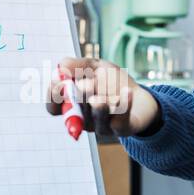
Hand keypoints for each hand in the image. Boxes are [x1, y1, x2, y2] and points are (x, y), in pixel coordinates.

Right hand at [45, 57, 159, 136]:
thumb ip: (78, 65)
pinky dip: (124, 105)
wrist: (140, 97)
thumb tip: (61, 66)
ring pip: (96, 119)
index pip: (53, 107)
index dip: (52, 96)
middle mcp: (84, 119)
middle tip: (82, 86)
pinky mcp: (122, 129)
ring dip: (98, 107)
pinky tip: (127, 92)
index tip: (59, 79)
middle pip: (74, 114)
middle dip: (78, 99)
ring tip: (100, 99)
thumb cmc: (112, 82)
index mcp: (73, 105)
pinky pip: (121, 121)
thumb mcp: (95, 67)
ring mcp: (103, 126)